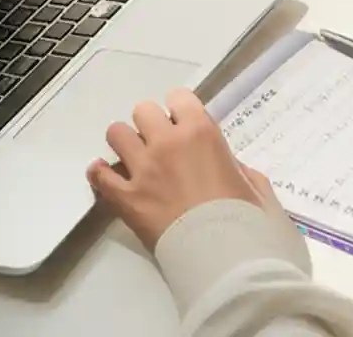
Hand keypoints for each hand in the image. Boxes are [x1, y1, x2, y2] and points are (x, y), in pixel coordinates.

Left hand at [87, 89, 283, 249]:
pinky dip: (100, 174)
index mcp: (201, 132)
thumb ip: (234, 166)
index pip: (179, 97)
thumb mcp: (253, 184)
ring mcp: (142, 169)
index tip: (183, 124)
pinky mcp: (125, 197)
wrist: (224, 255)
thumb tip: (224, 167)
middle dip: (151, 126)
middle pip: (143, 111)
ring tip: (135, 161)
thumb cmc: (247, 218)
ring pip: (117, 133)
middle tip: (160, 146)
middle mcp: (167, 142)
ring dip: (126, 145)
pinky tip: (107, 177)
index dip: (180, 110)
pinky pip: (99, 175)